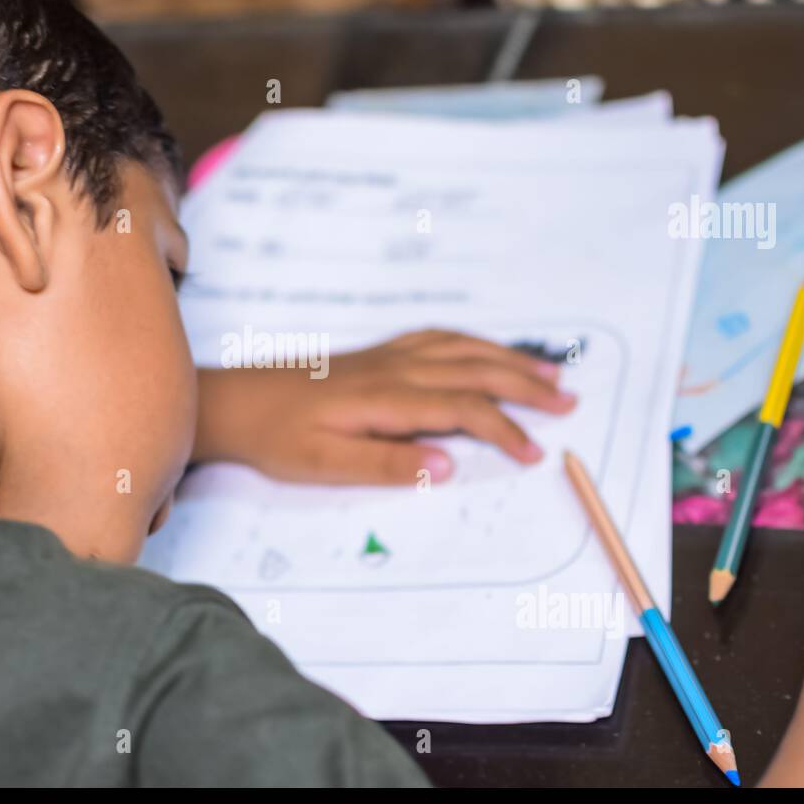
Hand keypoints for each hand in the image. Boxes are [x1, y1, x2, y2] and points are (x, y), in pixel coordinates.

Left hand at [193, 329, 576, 484]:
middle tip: (569, 400)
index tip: (535, 454)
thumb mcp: (325, 466)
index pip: (463, 409)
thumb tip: (447, 465)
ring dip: (507, 357)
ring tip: (548, 371)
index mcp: (386, 399)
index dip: (505, 430)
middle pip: (474, 369)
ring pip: (460, 348)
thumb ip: (388, 465)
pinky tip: (484, 350)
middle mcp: (393, 369)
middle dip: (525, 384)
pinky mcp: (374, 355)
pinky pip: (435, 337)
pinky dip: (471, 341)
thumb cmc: (276, 440)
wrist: (234, 402)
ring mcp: (385, 357)